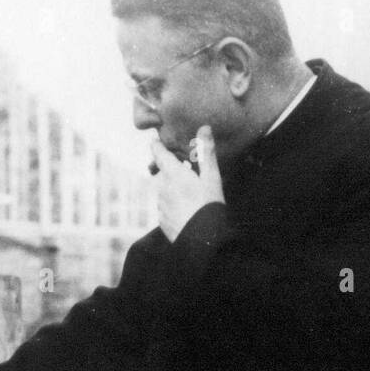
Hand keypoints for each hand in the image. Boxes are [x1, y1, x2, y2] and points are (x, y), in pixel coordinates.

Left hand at [152, 125, 223, 241]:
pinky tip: (186, 210)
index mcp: (173, 174)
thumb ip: (207, 152)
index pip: (158, 153)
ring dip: (171, 188)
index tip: (157, 140)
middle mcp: (162, 188)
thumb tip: (204, 128)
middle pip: (161, 173)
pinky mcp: (162, 221)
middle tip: (184, 169)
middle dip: (169, 169)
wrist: (204, 242)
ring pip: (163, 191)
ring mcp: (161, 206)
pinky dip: (173, 205)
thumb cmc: (209, 206)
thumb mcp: (212, 178)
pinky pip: (165, 207)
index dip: (157, 145)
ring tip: (188, 193)